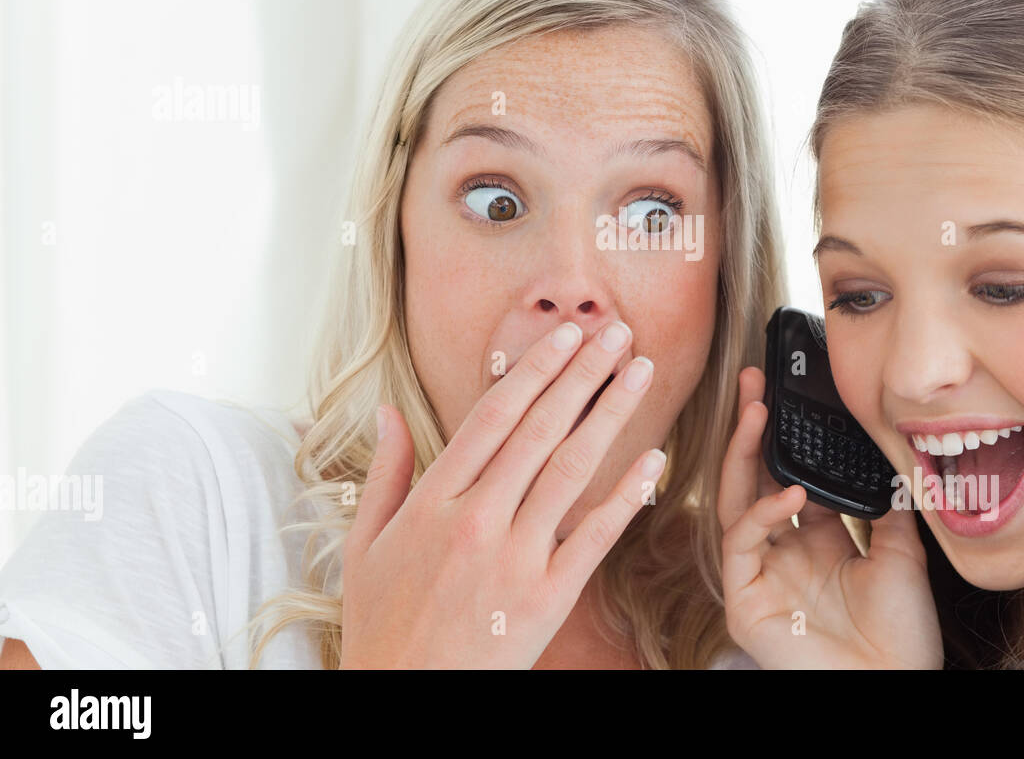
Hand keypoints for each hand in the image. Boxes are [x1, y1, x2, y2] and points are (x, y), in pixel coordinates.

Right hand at [340, 320, 662, 667]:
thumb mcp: (366, 543)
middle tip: (617, 333)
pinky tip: (653, 460)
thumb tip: (387, 412)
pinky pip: (593, 537)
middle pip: (539, 430)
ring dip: (610, 414)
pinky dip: (625, 496)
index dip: (535, 369)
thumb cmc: (383, 621)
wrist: (401, 696)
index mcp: (433, 500)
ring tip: (640, 373)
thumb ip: (386, 472)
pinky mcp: (546, 598)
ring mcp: (514, 559)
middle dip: (583, 374)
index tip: (565, 334)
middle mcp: (476, 520)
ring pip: (571, 470)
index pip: (493, 415)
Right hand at [717, 366, 942, 668]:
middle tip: (754, 381)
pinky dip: (761, 515)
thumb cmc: (901, 637)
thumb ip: (886, 506)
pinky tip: (792, 495)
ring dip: (743, 453)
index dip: (787, 438)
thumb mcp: (902, 554)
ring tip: (756, 411)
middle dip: (752, 428)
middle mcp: (782, 554)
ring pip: (737, 501)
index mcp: (816, 542)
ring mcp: (760, 576)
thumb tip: (888, 454)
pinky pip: (740, 545)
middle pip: (754, 479)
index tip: (791, 393)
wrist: (896, 688)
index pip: (790, 476)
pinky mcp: (745, 601)